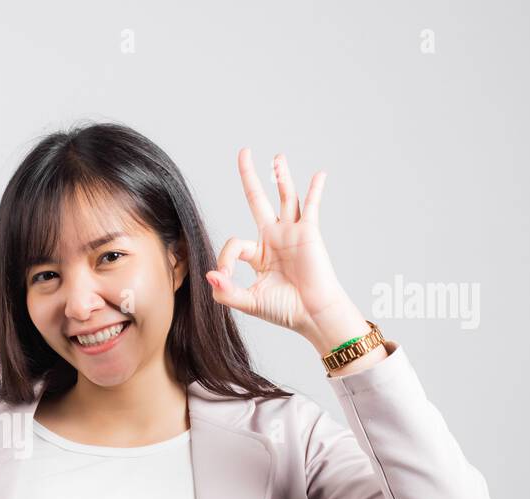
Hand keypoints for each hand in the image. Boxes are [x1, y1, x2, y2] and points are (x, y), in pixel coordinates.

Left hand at [205, 149, 352, 338]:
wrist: (311, 315)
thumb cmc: (284, 310)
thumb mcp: (248, 302)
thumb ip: (225, 292)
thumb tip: (209, 275)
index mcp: (258, 254)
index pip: (234, 244)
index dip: (224, 259)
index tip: (224, 276)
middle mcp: (274, 238)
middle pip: (258, 200)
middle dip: (250, 176)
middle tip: (244, 152)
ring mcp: (292, 233)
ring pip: (286, 197)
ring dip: (281, 176)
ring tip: (277, 157)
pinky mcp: (309, 234)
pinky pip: (312, 207)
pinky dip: (315, 190)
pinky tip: (319, 174)